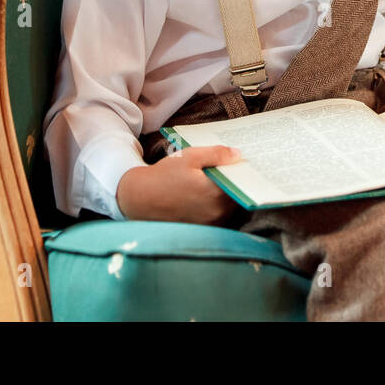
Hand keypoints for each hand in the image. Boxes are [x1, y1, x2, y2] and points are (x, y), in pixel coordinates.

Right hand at [116, 145, 242, 225]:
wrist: (138, 199)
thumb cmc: (163, 176)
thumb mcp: (189, 157)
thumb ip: (217, 154)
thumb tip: (239, 155)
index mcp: (215, 192)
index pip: (242, 182)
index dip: (244, 173)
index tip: (246, 165)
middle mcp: (216, 212)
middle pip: (237, 195)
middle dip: (236, 183)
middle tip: (234, 171)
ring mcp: (210, 224)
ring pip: (229, 207)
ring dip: (227, 196)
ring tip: (220, 183)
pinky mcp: (202, 230)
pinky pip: (219, 217)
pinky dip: (218, 207)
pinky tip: (209, 196)